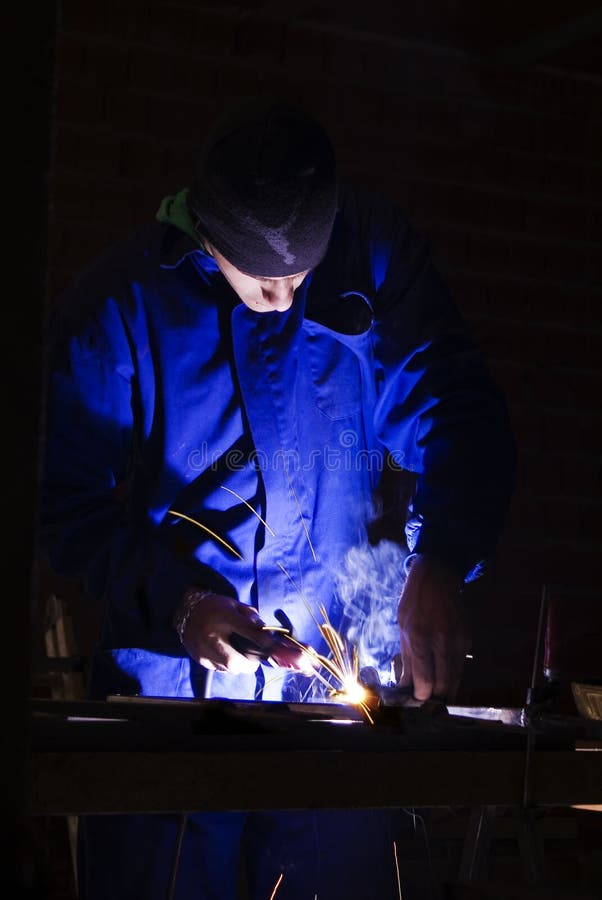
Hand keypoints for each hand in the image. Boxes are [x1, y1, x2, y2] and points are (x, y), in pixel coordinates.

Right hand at [178, 591, 306, 673]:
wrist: (186, 610)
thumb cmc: (215, 607)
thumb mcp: (234, 604)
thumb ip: (251, 617)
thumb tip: (266, 632)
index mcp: (225, 618)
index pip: (250, 633)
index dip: (265, 642)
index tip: (273, 647)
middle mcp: (213, 636)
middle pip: (236, 662)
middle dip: (250, 664)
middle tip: (254, 659)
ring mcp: (204, 649)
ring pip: (228, 669)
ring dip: (239, 666)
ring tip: (241, 656)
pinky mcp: (200, 659)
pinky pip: (219, 669)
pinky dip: (227, 666)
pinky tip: (227, 656)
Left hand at [397, 554, 469, 701]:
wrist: (437, 579)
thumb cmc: (414, 603)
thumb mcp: (403, 628)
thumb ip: (406, 659)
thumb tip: (405, 685)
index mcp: (420, 638)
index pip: (424, 680)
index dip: (420, 696)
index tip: (415, 699)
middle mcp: (442, 641)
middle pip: (444, 684)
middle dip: (435, 699)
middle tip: (427, 704)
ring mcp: (458, 640)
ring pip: (456, 678)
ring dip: (447, 691)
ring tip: (437, 697)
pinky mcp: (468, 638)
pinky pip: (461, 665)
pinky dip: (454, 674)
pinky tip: (445, 677)